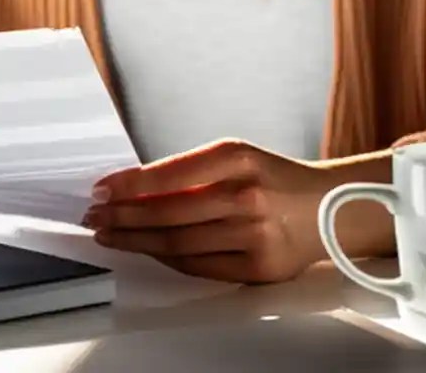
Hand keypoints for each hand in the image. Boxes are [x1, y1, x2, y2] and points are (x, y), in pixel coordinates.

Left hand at [83, 139, 336, 282]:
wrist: (331, 208)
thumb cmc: (274, 180)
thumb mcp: (236, 158)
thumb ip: (191, 171)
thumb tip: (133, 188)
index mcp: (238, 158)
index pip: (169, 175)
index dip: (128, 185)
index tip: (101, 190)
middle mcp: (246, 196)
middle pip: (168, 214)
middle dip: (122, 216)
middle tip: (94, 216)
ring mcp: (254, 234)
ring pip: (178, 243)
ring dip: (136, 240)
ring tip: (110, 234)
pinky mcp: (259, 267)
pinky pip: (198, 266)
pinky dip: (167, 258)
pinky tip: (147, 249)